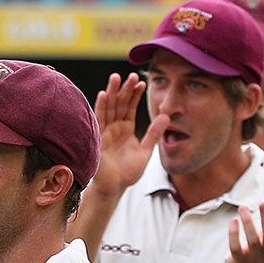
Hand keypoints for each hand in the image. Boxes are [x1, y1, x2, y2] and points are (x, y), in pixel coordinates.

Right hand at [89, 73, 167, 198]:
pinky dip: (101, 107)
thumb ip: (154, 134)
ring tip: (116, 78)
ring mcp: (104, 131)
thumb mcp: (145, 151)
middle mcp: (113, 127)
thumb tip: (166, 116)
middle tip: (130, 75)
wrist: (114, 188)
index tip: (142, 82)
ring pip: (108, 108)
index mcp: (125, 128)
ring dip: (112, 93)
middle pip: (119, 103)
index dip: (135, 94)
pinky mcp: (97, 138)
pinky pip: (98, 120)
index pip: (130, 107)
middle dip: (124, 89)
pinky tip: (104, 94)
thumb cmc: (127, 172)